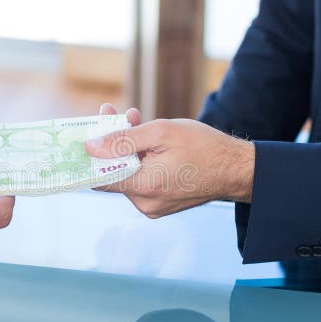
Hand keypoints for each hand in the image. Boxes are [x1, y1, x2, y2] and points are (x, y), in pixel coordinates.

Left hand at [89, 104, 254, 217]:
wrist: (237, 169)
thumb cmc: (204, 147)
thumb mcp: (161, 133)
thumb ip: (122, 140)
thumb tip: (91, 146)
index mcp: (143, 187)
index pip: (97, 177)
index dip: (88, 156)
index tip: (83, 136)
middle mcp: (144, 203)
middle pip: (113, 172)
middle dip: (113, 142)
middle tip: (119, 115)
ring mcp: (153, 207)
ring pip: (128, 174)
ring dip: (128, 149)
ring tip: (140, 122)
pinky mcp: (161, 204)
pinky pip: (141, 180)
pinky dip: (141, 161)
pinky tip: (151, 142)